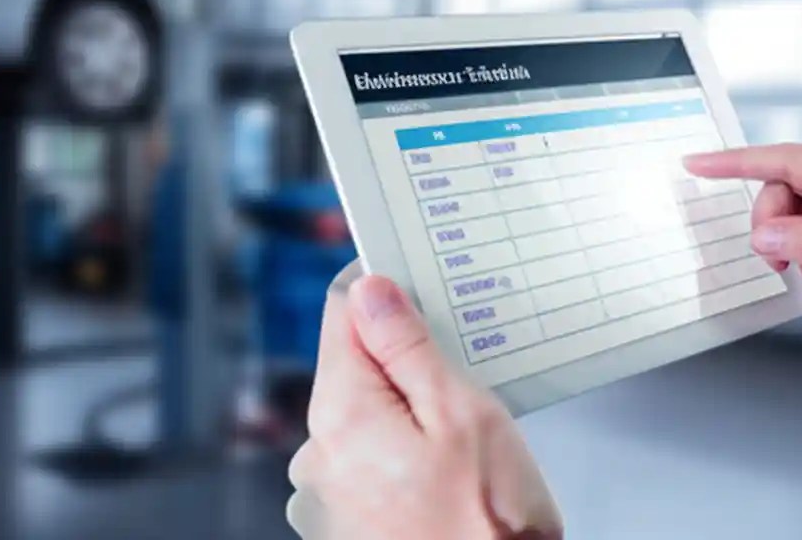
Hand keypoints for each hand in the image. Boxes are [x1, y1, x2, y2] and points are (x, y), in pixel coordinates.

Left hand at [287, 263, 561, 539]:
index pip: (343, 314)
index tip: (416, 286)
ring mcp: (327, 494)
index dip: (382, 291)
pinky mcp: (345, 522)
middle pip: (356, 367)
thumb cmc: (483, 527)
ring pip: (366, 417)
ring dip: (407, 412)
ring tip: (464, 440)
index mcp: (340, 413)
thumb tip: (372, 291)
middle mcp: (318, 453)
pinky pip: (369, 461)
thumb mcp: (460, 414)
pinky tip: (447, 475)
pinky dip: (403, 453)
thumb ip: (408, 347)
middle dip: (405, 361)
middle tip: (464, 375)